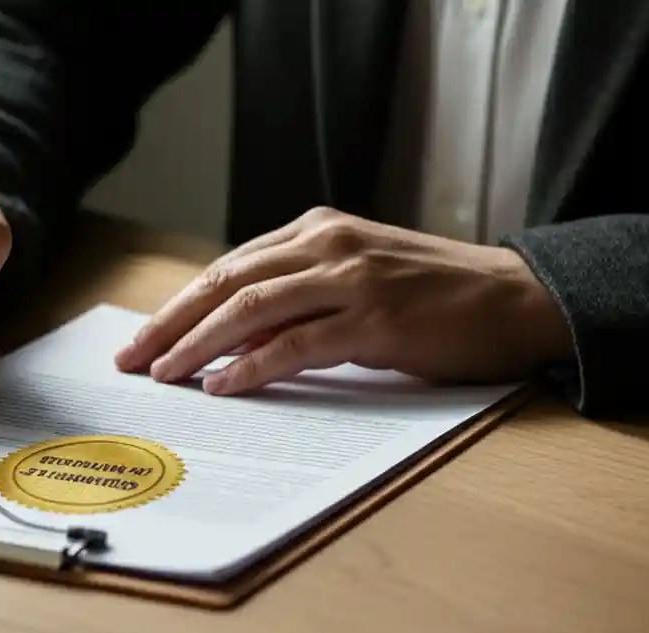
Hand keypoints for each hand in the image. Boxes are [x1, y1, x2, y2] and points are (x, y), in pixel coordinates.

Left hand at [115, 207, 572, 394]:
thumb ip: (298, 295)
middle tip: (132, 358)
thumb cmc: (433, 295)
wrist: (515, 298)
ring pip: (251, 308)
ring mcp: (351, 279)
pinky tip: (223, 386)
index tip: (143, 337)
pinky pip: (297, 344)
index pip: (229, 267)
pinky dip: (253, 366)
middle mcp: (327, 245)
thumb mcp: (356, 277)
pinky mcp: (375, 319)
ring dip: (199, 344)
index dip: (180, 304)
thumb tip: (232, 337)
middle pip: (226, 282)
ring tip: (164, 374)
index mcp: (317, 230)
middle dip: (170, 323)